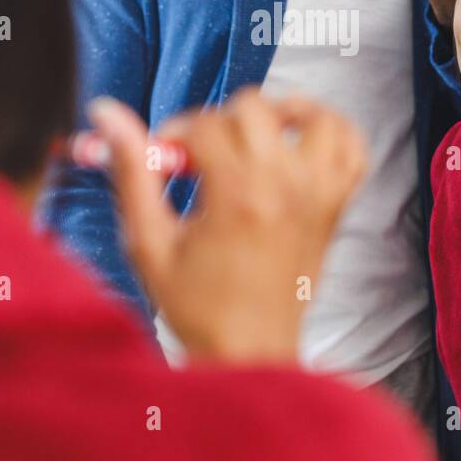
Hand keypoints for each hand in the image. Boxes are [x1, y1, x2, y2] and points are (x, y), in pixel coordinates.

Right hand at [88, 88, 367, 364]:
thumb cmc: (197, 306)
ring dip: (284, 113)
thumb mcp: (149, 241)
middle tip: (203, 153)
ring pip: (316, 117)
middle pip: (257, 108)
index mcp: (238, 194)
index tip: (165, 155)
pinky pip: (353, 149)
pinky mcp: (335, 208)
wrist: (247, 351)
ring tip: (255, 134)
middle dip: (221, 120)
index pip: (206, 124)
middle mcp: (285, 187)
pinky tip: (300, 144)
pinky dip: (333, 135)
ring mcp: (317, 196)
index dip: (176, 132)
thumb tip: (108, 116)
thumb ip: (131, 172)